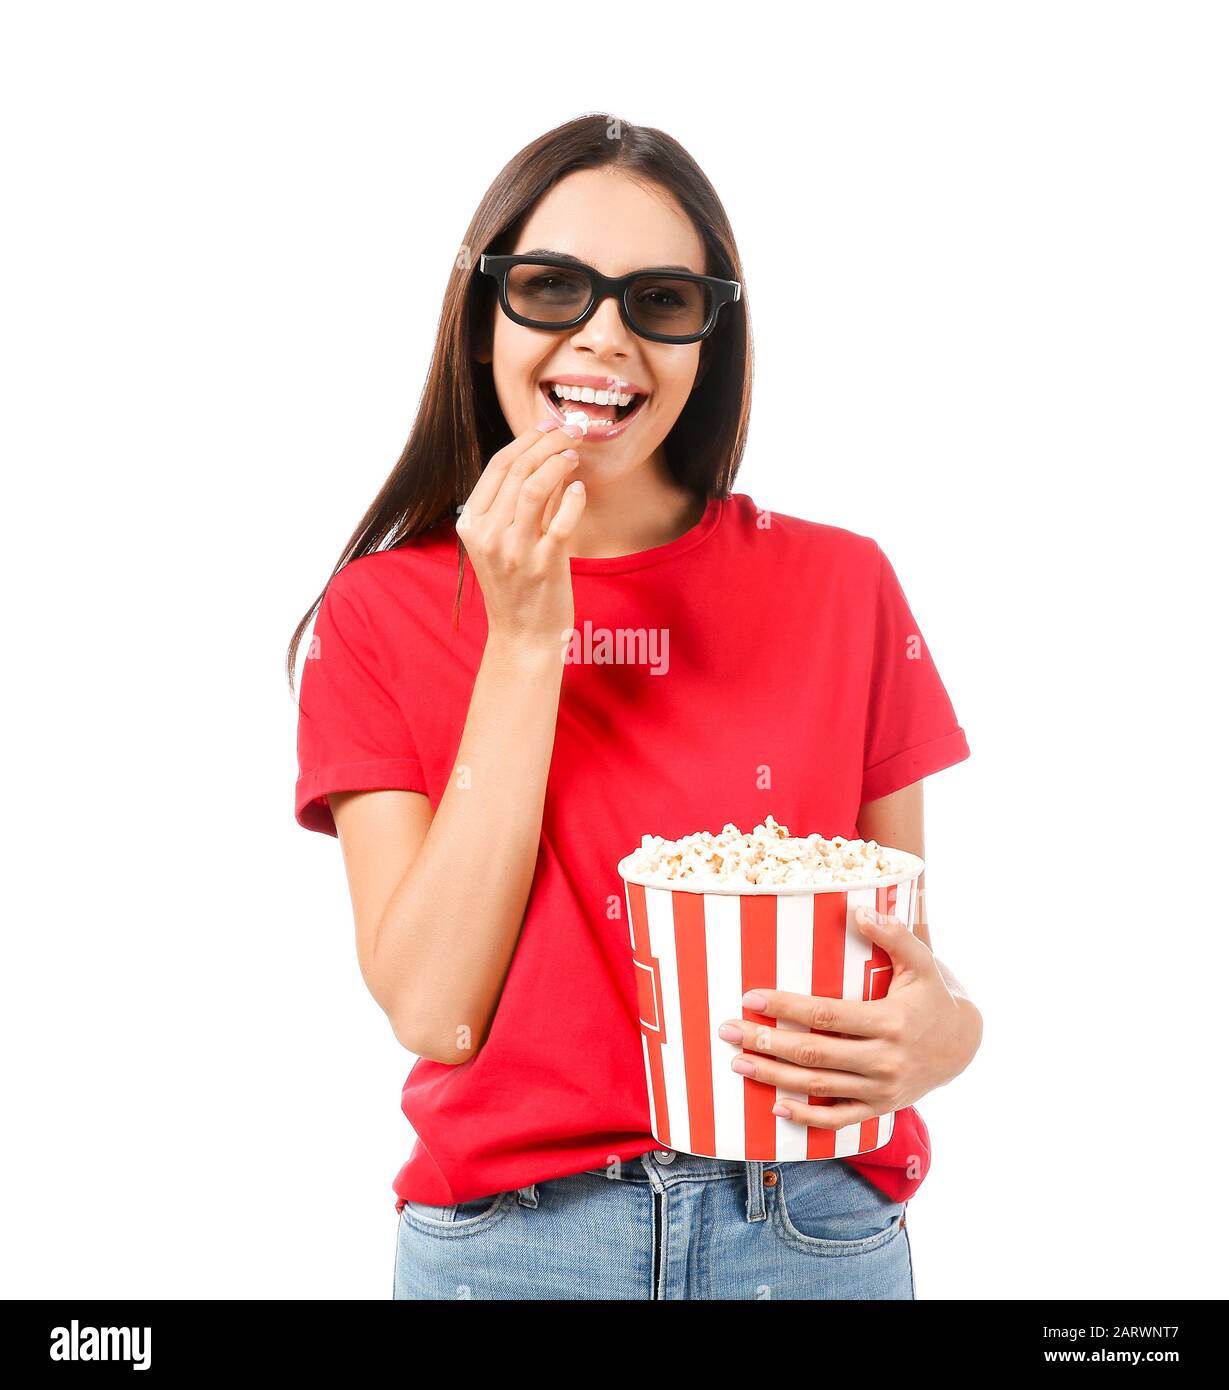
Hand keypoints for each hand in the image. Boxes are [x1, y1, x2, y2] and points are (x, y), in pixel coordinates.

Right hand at [455, 422, 586, 648]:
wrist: (522, 637)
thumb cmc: (516, 587)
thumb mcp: (502, 541)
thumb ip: (519, 503)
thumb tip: (549, 458)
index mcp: (471, 524)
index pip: (498, 466)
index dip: (527, 439)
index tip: (549, 425)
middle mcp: (488, 534)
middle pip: (519, 470)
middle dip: (549, 442)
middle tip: (573, 430)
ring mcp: (514, 550)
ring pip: (536, 488)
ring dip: (559, 463)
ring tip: (575, 456)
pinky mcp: (543, 565)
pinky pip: (562, 521)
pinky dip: (574, 499)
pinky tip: (580, 489)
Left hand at [716, 906, 982, 1129]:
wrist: (962, 1046)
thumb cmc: (933, 997)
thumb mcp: (922, 963)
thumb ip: (895, 935)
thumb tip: (859, 911)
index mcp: (891, 1022)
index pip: (827, 1016)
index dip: (787, 1008)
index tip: (751, 997)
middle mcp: (884, 1060)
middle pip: (814, 1055)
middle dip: (767, 1043)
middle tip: (729, 1031)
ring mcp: (881, 1089)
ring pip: (819, 1087)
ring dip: (774, 1077)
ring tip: (738, 1062)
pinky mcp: (879, 1108)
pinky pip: (838, 1118)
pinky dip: (806, 1116)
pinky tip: (774, 1106)